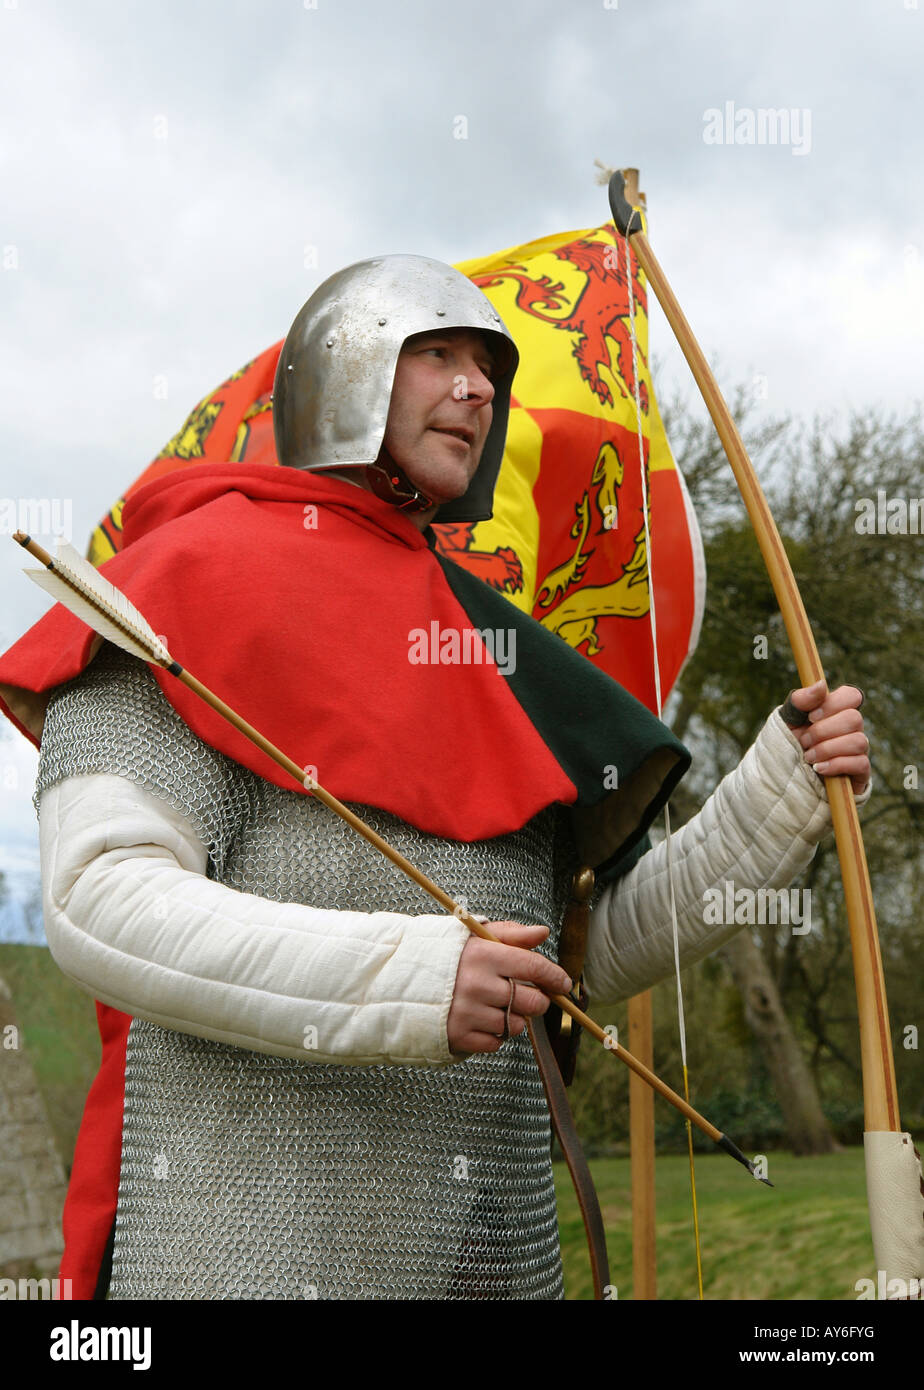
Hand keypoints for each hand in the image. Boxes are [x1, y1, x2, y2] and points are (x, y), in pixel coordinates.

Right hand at [447, 922, 571, 1055]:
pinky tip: (481, 1020)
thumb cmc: (443, 956)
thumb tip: (542, 933)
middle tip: (526, 995)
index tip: (563, 983)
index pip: (533, 966)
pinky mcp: (459, 1036)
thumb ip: (511, 934)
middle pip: (532, 1001)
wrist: (397, 981)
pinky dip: (495, 1035)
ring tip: (495, 1005)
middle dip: (536, 1000)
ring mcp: (468, 1012)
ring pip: (516, 1025)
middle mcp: (477, 984)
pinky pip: (496, 1043)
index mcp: (483, 954)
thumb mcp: (474, 936)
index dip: (554, 976)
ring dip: (514, 1018)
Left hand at [786, 681, 869, 794]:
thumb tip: (821, 684)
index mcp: (836, 712)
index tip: (811, 716)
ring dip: (827, 749)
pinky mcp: (861, 773)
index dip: (833, 704)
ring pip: (858, 741)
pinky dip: (836, 765)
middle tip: (803, 741)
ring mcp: (858, 751)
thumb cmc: (789, 746)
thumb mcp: (787, 722)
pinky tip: (819, 769)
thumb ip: (800, 701)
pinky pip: (860, 763)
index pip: (852, 695)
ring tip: (807, 758)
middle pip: (854, 718)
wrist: (785, 780)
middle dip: (823, 731)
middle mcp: (851, 729)